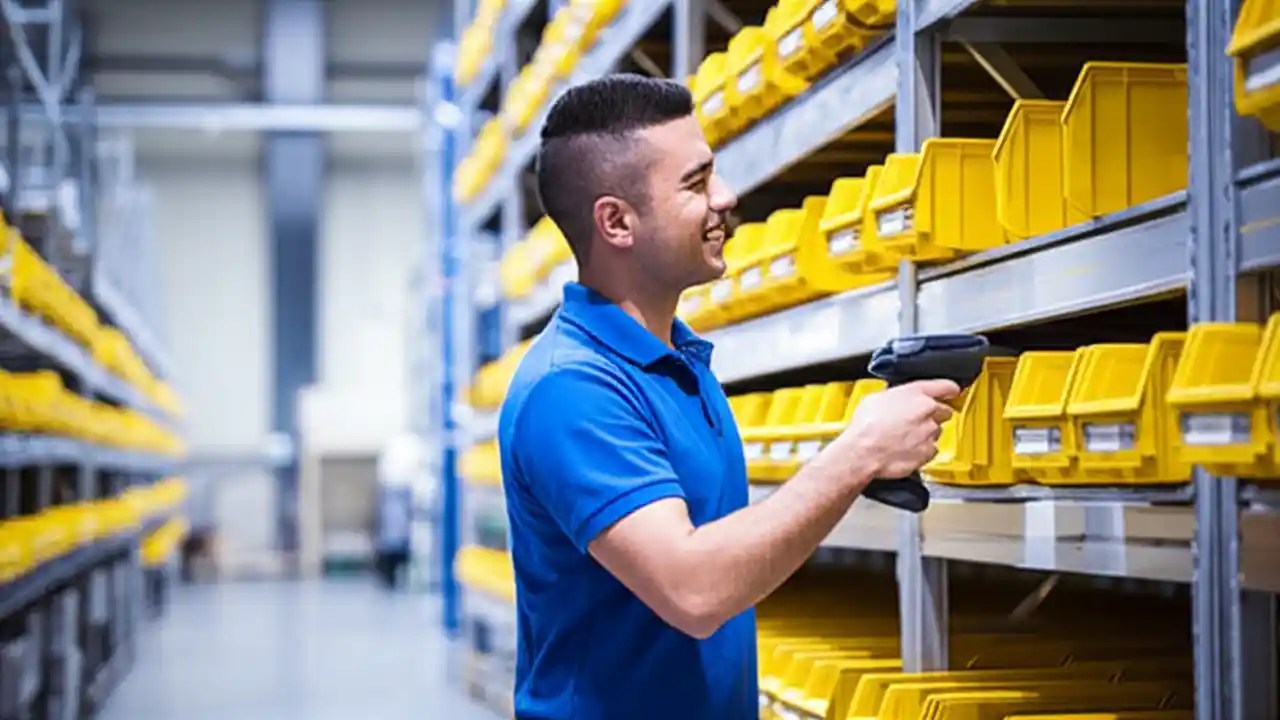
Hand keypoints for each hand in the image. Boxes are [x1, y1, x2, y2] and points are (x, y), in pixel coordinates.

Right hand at [829, 380, 959, 480]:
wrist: (863, 452)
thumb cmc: (865, 426)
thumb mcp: (877, 398)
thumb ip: (897, 396)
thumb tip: (898, 398)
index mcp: (916, 394)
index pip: (945, 387)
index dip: (949, 390)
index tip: (952, 392)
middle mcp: (928, 412)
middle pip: (944, 411)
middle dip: (933, 415)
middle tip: (915, 420)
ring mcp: (930, 433)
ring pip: (936, 432)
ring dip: (925, 434)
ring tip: (904, 437)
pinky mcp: (928, 453)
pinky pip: (930, 450)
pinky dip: (921, 450)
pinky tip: (905, 449)